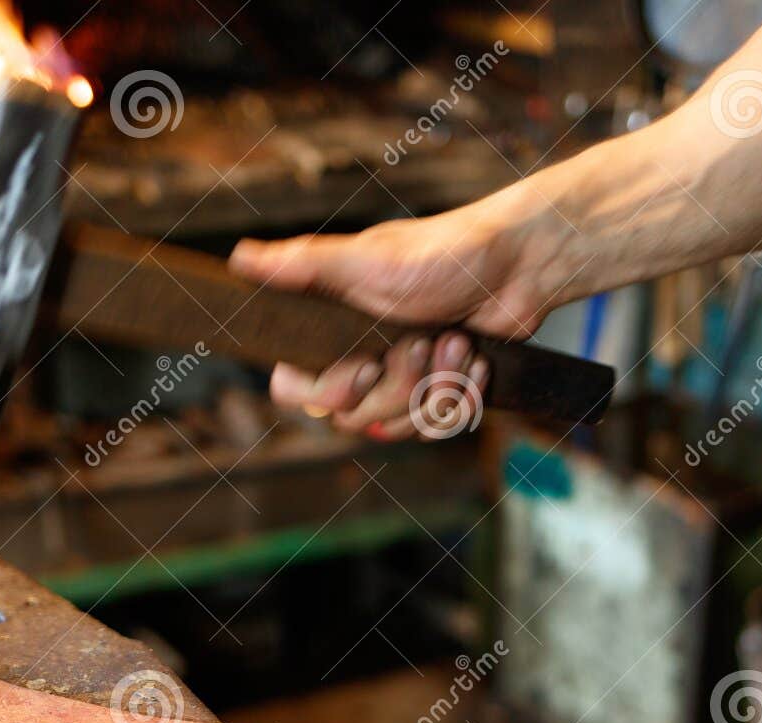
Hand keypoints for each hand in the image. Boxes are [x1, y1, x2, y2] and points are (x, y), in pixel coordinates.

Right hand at [229, 194, 565, 439]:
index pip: (294, 390)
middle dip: (400, 383)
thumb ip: (302, 267)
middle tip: (424, 338)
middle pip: (353, 417)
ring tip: (457, 341)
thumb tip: (240, 258)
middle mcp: (359, 357)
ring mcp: (400, 380)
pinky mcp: (438, 394)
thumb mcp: (367, 261)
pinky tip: (478, 360)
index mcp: (331, 329)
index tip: (364, 364)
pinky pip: (435, 429)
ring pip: (398, 426)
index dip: (328, 390)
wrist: (520, 266)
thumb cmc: (443, 254)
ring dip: (437, 386)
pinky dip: (463, 396)